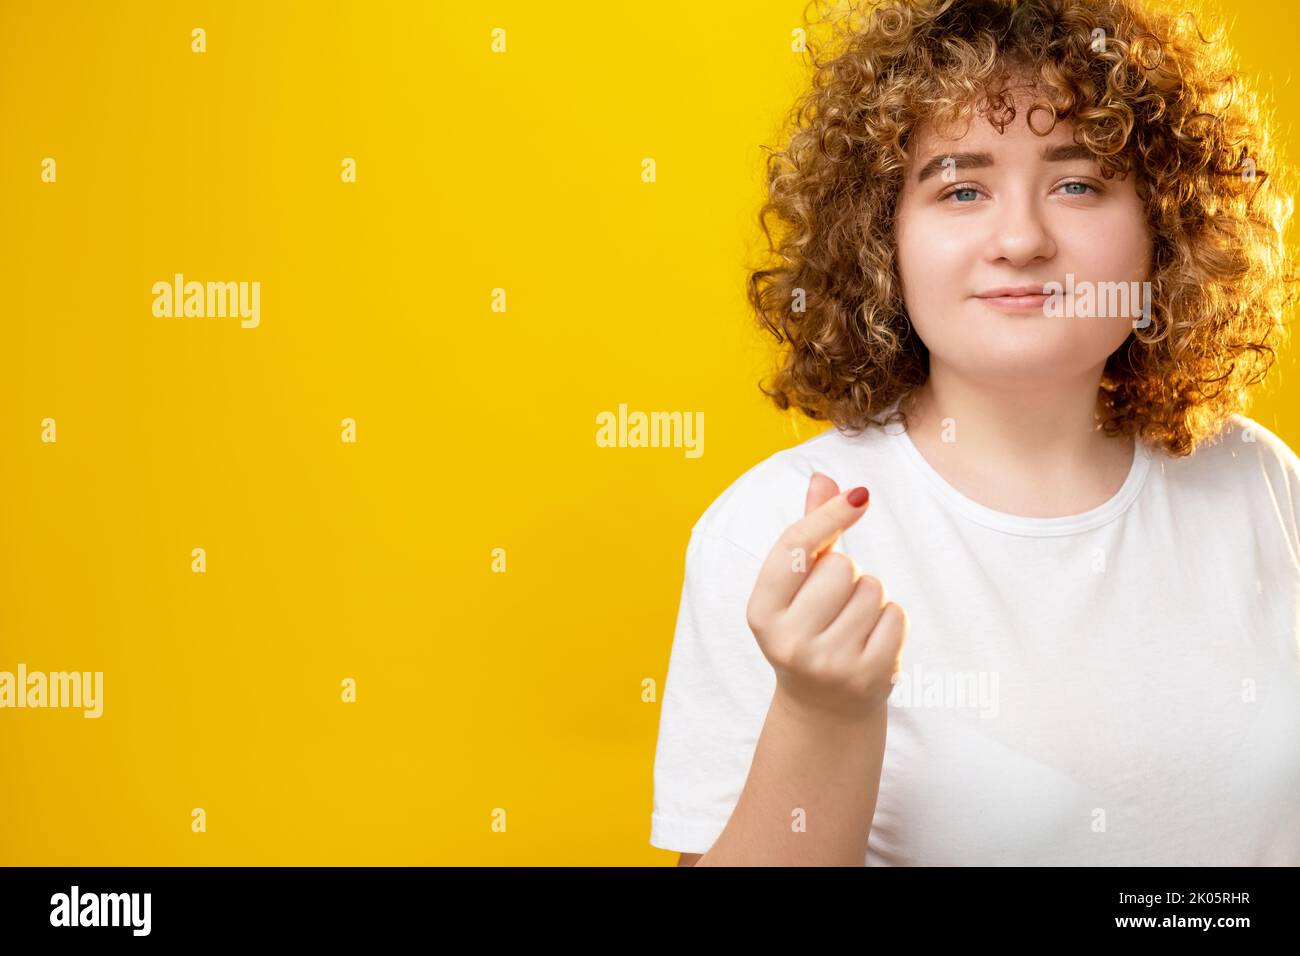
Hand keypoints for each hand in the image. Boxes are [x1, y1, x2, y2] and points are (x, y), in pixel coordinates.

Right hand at [744, 471, 907, 722]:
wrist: (823, 706)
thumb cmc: (808, 628)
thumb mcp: (796, 586)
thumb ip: (808, 532)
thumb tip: (823, 478)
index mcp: (761, 612)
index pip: (796, 548)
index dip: (828, 516)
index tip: (859, 495)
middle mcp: (788, 641)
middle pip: (841, 566)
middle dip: (846, 574)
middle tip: (833, 604)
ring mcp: (828, 663)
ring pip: (872, 589)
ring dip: (870, 597)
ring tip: (851, 623)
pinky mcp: (867, 676)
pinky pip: (896, 616)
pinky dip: (890, 620)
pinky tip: (870, 640)